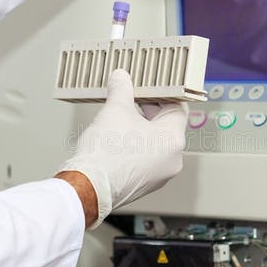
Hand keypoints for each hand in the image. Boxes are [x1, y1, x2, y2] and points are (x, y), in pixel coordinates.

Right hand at [56, 69, 187, 226]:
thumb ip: (122, 89)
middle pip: (166, 125)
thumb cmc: (105, 155)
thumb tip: (121, 78)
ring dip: (140, 127)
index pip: (178, 108)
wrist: (88, 188)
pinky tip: (117, 138)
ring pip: (155, 142)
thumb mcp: (115, 110)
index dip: (162, 93)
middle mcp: (172, 160)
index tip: (149, 87)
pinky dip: (136, 145)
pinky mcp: (144, 184)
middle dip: (147, 109)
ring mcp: (159, 175)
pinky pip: (146, 158)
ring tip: (120, 117)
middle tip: (131, 97)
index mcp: (173, 141)